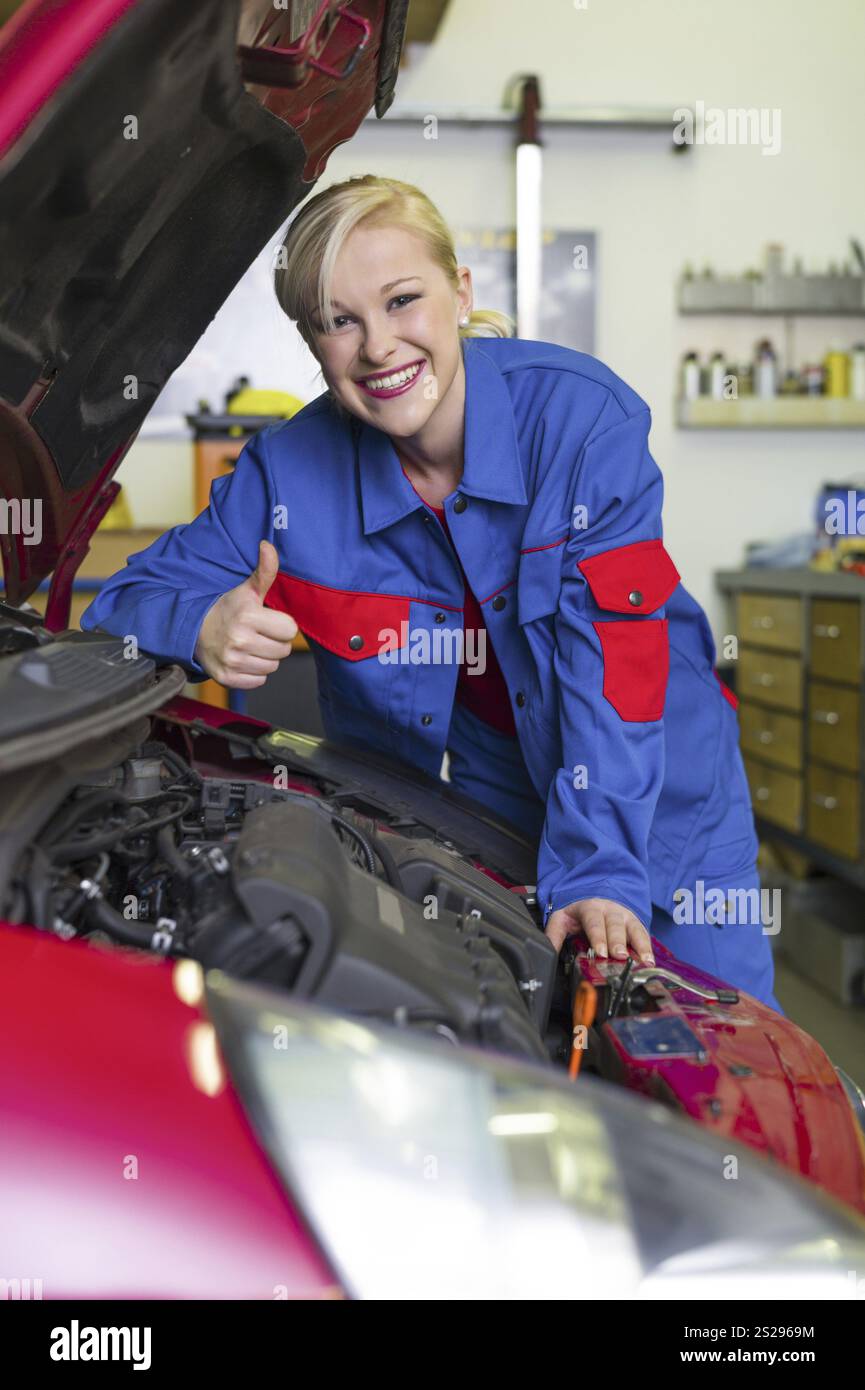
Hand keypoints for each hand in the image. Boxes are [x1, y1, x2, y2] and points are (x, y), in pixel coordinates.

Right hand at [194, 540, 297, 688]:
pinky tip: (243, 658)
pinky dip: (254, 672)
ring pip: (272, 667)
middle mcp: (239, 640)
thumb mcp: (246, 590)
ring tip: (250, 645)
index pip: (290, 629)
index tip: (268, 621)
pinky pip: (259, 680)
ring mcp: (232, 661)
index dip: (282, 625)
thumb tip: (268, 546)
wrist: (194, 631)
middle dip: (275, 642)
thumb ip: (264, 571)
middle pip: (283, 650)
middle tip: (258, 634)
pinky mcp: (227, 678)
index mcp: (247, 616)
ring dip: (265, 658)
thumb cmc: (227, 609)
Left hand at [544, 896, 654, 963]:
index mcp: (590, 908)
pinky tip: (651, 960)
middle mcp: (610, 910)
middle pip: (615, 926)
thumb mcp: (562, 918)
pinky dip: (648, 947)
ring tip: (644, 960)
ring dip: (639, 945)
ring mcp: (625, 916)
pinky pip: (643, 934)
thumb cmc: (579, 911)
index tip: (602, 952)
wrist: (596, 895)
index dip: (598, 937)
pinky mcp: (635, 923)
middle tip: (620, 956)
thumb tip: (547, 952)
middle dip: (618, 941)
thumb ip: (554, 935)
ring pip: (634, 929)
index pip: (594, 922)